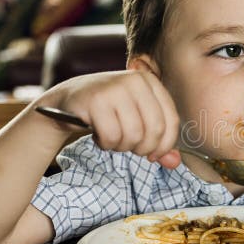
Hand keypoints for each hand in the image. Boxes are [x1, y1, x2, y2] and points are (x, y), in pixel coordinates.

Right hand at [41, 69, 181, 168]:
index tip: (153, 155)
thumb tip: (174, 162)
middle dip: (143, 148)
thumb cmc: (109, 111)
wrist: (69, 99)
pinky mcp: (95, 100)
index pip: (171, 120)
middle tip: (129, 148)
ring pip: (133, 135)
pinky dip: (106, 144)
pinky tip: (99, 136)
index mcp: (150, 81)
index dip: (165, 145)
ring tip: (113, 139)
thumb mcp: (137, 119)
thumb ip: (158, 141)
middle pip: (154, 130)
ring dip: (122, 146)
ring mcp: (115, 88)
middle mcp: (135, 80)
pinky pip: (112, 136)